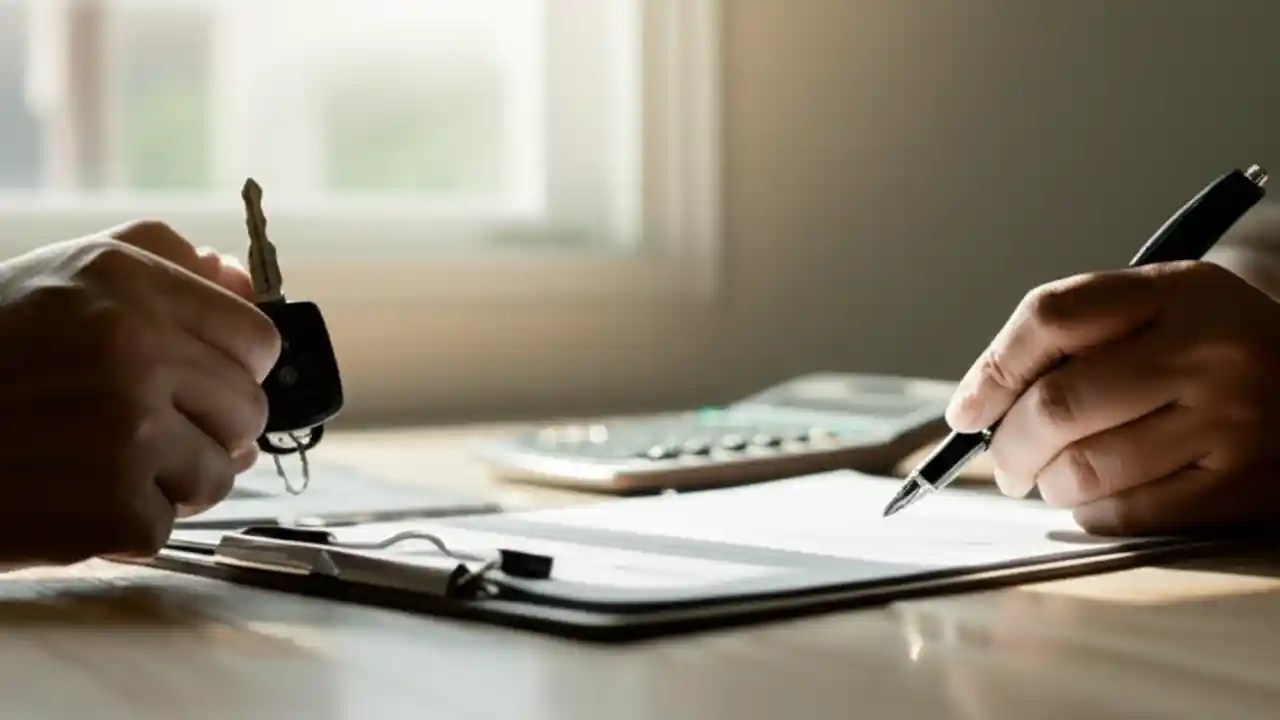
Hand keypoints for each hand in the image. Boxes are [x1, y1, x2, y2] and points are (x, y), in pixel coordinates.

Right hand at [0, 221, 278, 564]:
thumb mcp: (65, 277)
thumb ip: (164, 263)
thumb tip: (240, 279)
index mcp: (128, 284)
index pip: (257, 340)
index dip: (233, 368)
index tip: (197, 381)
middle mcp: (134, 351)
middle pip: (249, 410)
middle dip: (208, 428)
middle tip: (141, 428)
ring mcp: (128, 433)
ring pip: (222, 473)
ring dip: (173, 480)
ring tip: (104, 462)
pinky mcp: (116, 507)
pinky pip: (169, 524)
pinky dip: (127, 524)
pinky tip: (75, 497)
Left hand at [946, 261, 1279, 534]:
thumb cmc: (1217, 349)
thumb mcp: (1164, 308)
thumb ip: (1079, 337)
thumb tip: (979, 405)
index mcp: (1175, 292)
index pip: (1051, 316)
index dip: (992, 369)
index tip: (966, 411)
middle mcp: (1205, 351)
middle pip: (1057, 405)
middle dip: (1007, 446)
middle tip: (1003, 463)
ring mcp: (1229, 420)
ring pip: (1084, 468)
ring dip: (1047, 483)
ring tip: (1052, 478)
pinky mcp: (1242, 486)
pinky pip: (1128, 512)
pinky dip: (1091, 511)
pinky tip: (1097, 498)